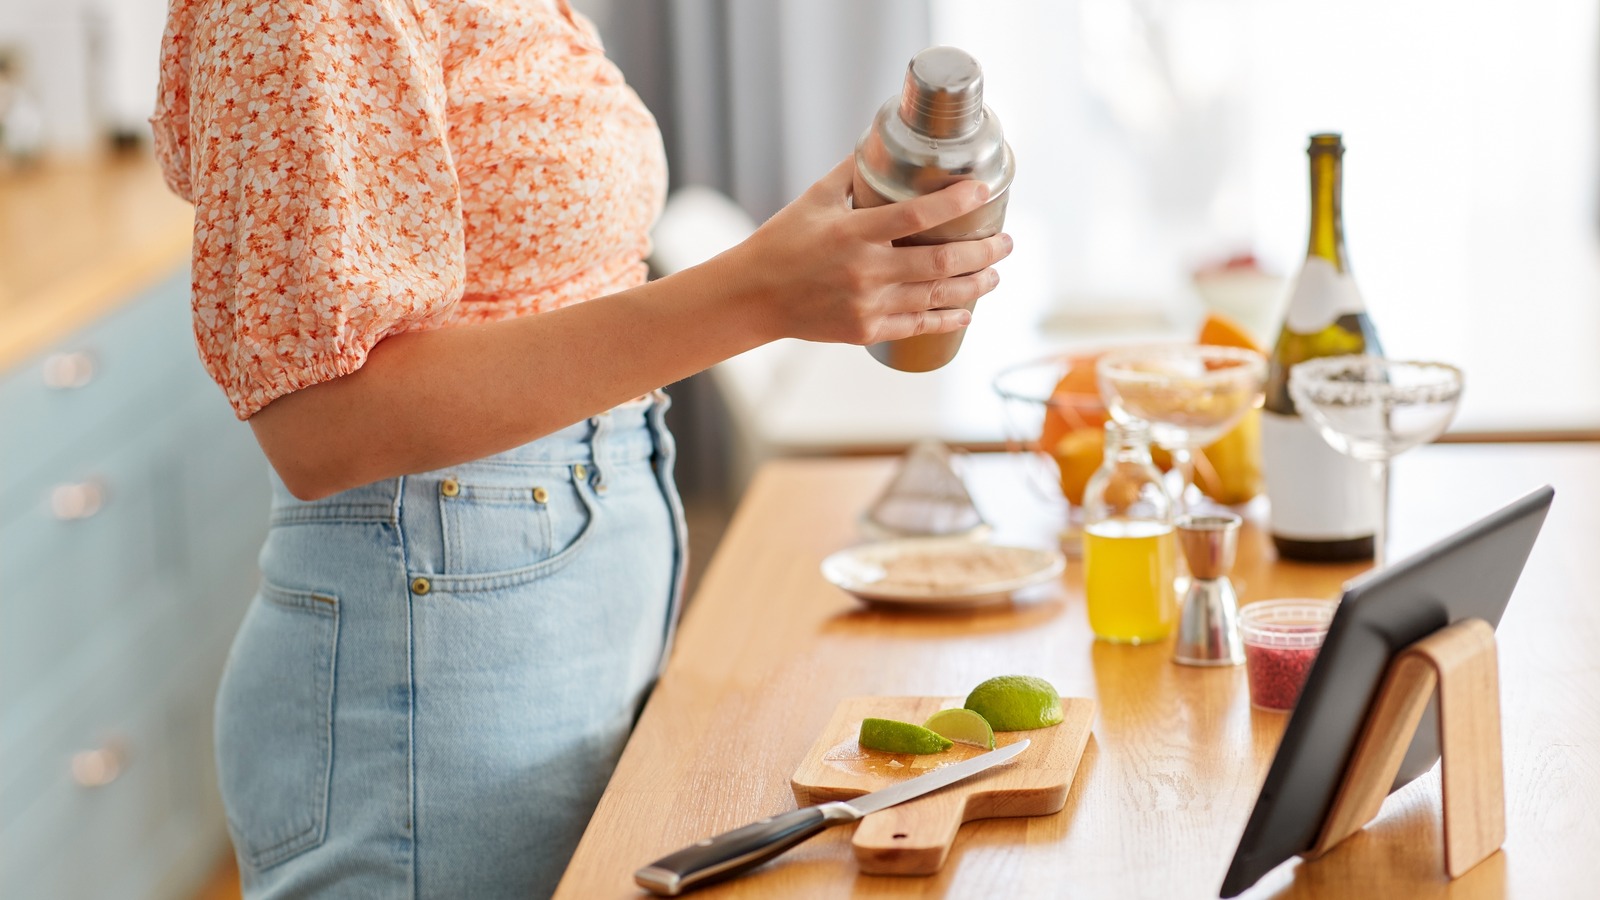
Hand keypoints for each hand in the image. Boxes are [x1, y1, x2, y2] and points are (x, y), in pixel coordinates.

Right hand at [723, 157, 1013, 344]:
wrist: (752, 297)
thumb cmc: (781, 243)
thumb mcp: (814, 199)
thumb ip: (852, 174)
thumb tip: (884, 146)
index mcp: (853, 232)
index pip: (917, 216)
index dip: (956, 202)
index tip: (982, 191)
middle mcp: (865, 270)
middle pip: (941, 262)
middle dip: (983, 252)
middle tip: (1006, 241)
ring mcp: (867, 304)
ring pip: (937, 297)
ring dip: (974, 285)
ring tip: (995, 273)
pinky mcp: (865, 330)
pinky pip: (917, 326)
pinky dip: (947, 319)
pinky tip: (967, 311)